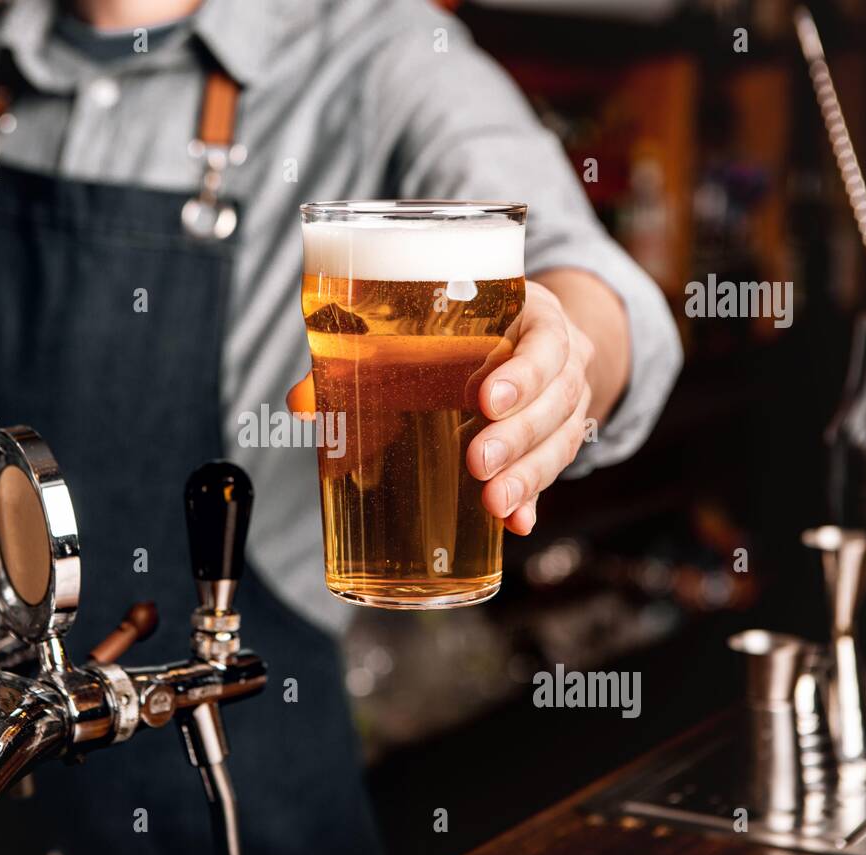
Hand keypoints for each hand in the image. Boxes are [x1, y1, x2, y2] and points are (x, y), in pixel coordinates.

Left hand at [286, 280, 599, 534]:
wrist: (522, 339)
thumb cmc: (461, 331)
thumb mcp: (427, 327)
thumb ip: (362, 360)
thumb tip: (301, 404)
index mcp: (532, 319)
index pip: (545, 340)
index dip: (525, 371)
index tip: (487, 398)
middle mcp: (558, 361)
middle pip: (556, 399)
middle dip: (517, 435)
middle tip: (478, 461)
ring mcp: (564, 404)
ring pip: (561, 439)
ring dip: (528, 474)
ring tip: (493, 501)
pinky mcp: (557, 442)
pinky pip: (555, 473)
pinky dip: (534, 500)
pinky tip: (516, 523)